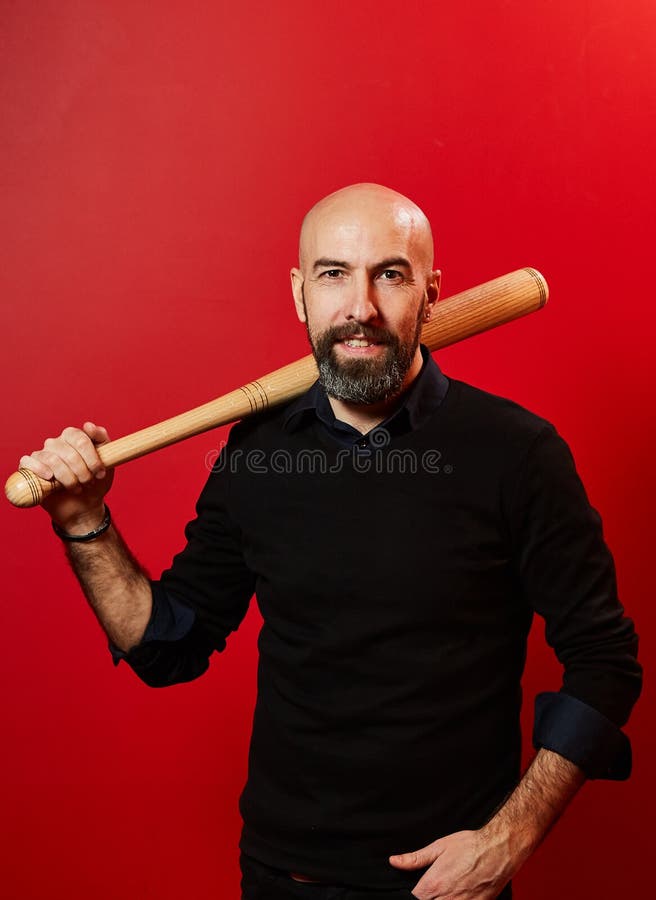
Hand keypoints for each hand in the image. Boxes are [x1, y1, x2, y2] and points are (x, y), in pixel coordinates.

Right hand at [19, 421, 113, 530]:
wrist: (84, 505)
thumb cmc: (96, 481)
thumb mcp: (107, 460)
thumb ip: (102, 439)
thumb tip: (88, 425)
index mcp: (73, 436)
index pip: (80, 438)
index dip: (91, 458)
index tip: (100, 473)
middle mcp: (56, 442)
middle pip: (68, 452)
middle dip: (82, 472)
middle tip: (89, 483)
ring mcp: (42, 454)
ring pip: (52, 460)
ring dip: (68, 478)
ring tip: (77, 488)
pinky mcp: (29, 468)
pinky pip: (27, 461)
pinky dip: (39, 469)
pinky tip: (51, 478)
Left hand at [389, 828, 512, 898]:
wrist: (499, 850)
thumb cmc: (470, 846)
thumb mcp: (439, 847)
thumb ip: (415, 859)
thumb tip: (394, 861)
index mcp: (434, 884)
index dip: (413, 896)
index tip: (418, 890)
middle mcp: (447, 899)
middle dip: (427, 899)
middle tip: (434, 889)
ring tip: (445, 892)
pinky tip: (459, 895)